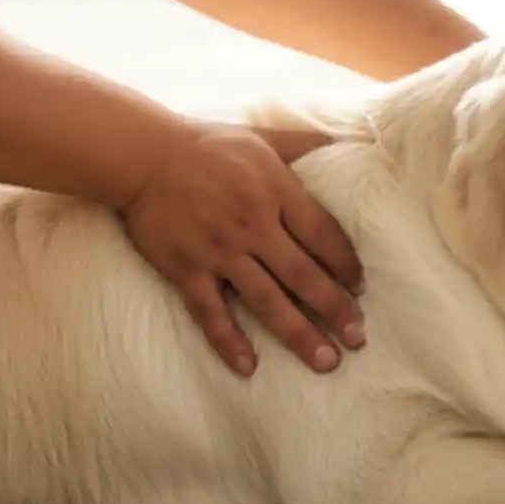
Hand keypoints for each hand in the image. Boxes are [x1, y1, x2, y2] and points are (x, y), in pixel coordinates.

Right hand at [120, 120, 363, 376]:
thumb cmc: (209, 145)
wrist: (143, 156)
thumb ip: (305, 143)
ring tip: (326, 362)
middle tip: (358, 339)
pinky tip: (248, 367)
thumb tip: (349, 142)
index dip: (346, 265)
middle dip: (334, 309)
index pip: (323, 235)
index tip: (361, 289)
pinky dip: (228, 341)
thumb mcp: (264, 136)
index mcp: (276, 192)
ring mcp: (219, 251)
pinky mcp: (186, 269)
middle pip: (303, 275)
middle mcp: (253, 225)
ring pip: (267, 300)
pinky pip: (211, 313)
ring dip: (298, 333)